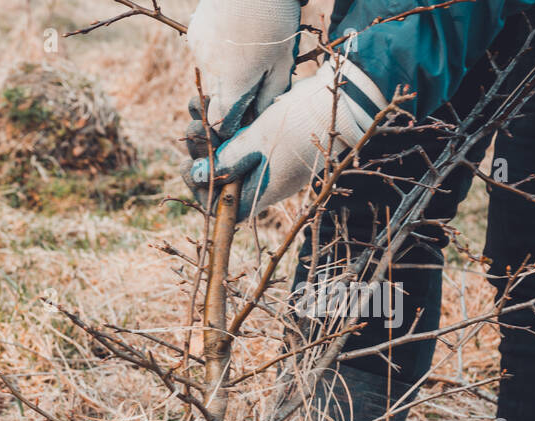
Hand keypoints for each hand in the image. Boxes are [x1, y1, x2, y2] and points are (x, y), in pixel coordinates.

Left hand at [183, 60, 383, 217]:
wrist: (344, 99)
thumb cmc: (301, 122)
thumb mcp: (258, 140)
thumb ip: (227, 159)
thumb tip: (199, 174)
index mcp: (265, 191)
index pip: (226, 209)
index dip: (204, 193)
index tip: (191, 168)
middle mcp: (269, 182)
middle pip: (226, 181)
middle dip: (204, 158)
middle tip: (192, 133)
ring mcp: (275, 162)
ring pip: (234, 158)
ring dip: (213, 138)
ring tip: (198, 113)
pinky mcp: (278, 142)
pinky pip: (246, 142)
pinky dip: (230, 128)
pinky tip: (214, 107)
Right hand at [185, 0, 300, 146]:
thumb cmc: (273, 20)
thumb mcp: (282, 62)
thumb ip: (268, 95)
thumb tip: (257, 117)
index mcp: (231, 87)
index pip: (221, 122)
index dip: (231, 125)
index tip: (244, 118)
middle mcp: (209, 74)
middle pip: (216, 98)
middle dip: (232, 94)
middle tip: (255, 74)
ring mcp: (198, 52)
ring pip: (212, 73)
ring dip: (227, 70)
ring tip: (248, 47)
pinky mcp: (194, 34)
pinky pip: (206, 51)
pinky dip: (219, 49)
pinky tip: (235, 31)